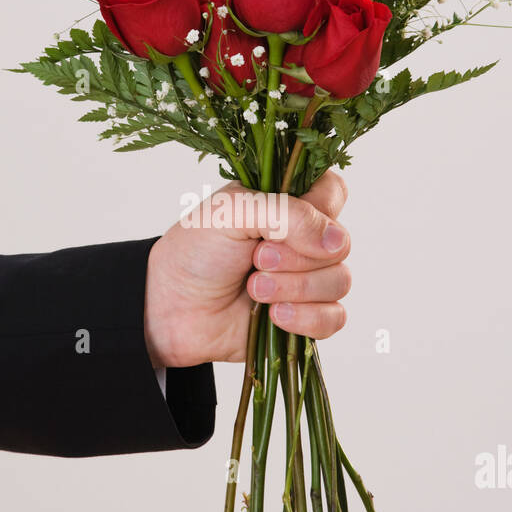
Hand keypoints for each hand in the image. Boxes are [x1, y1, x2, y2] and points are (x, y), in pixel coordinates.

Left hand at [144, 171, 350, 367]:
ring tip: (254, 289)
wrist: (170, 308)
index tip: (284, 225)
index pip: (333, 192)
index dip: (319, 211)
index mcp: (288, 202)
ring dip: (295, 289)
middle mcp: (304, 239)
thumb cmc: (195, 251)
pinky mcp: (305, 317)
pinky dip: (305, 319)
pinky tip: (274, 316)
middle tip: (255, 260)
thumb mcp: (233, 212)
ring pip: (339, 282)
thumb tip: (336, 242)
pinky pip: (333, 319)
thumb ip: (288, 214)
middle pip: (341, 244)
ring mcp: (307, 279)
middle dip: (296, 258)